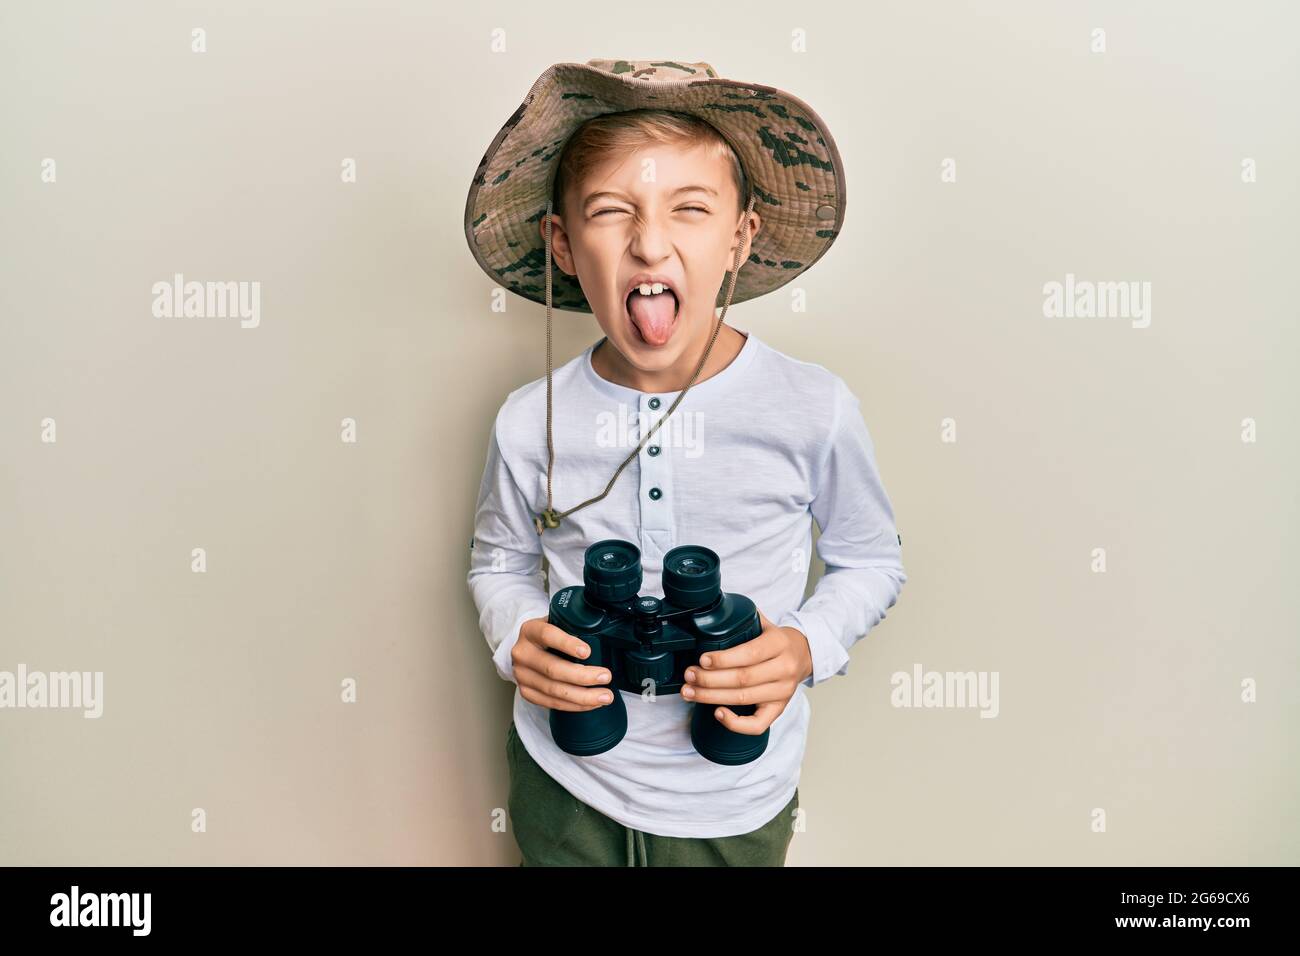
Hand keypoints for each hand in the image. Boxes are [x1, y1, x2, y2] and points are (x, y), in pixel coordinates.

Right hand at [511, 616, 614, 711]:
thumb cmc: (548, 636)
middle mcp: (522, 653)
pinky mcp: (526, 692)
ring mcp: (522, 675)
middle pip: (553, 669)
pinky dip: (574, 705)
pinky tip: (591, 703)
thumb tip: (603, 637)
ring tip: (604, 697)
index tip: (587, 652)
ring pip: (554, 690)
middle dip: (583, 676)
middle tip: (606, 677)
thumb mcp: (556, 623)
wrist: (527, 649)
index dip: (567, 644)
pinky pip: (552, 703)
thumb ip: (572, 627)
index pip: (547, 635)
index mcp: (530, 631)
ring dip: (583, 696)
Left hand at [682, 610, 811, 735]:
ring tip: (690, 692)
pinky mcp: (780, 709)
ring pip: (744, 699)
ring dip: (712, 697)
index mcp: (779, 644)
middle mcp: (784, 669)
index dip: (723, 659)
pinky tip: (717, 713)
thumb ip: (744, 618)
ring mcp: (783, 692)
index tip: (702, 660)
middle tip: (689, 676)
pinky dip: (736, 723)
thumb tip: (712, 612)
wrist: (805, 655)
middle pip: (743, 679)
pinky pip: (758, 724)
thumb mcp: (765, 623)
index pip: (750, 654)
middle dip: (710, 679)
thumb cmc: (777, 640)